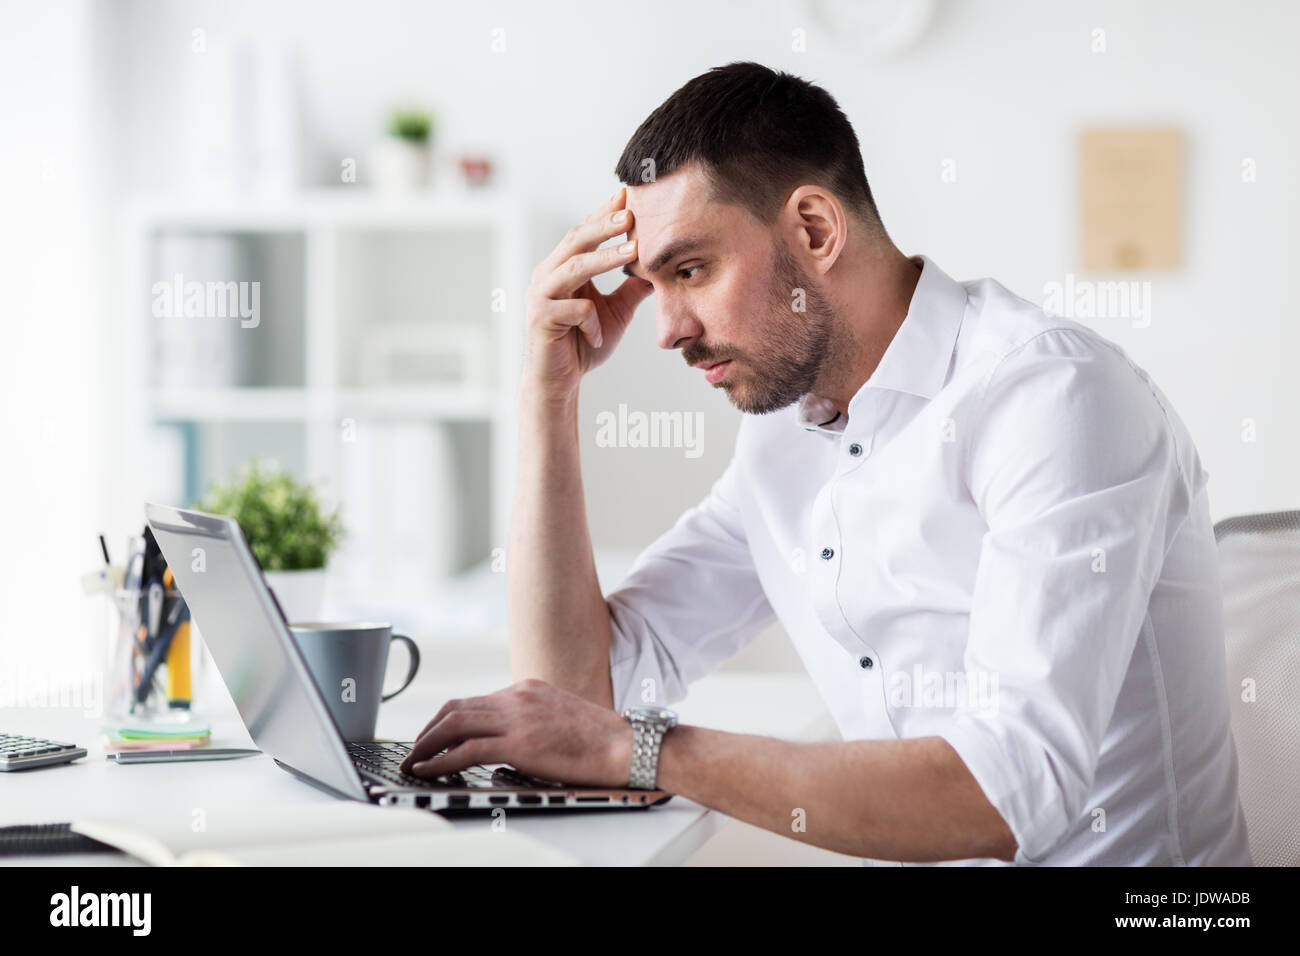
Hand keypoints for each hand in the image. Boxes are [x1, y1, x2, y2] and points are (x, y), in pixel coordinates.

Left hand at [399, 679, 635, 786]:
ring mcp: (518, 717)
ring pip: (454, 724)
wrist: (626, 745)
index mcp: (527, 689)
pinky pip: (467, 750)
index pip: (475, 701)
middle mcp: (518, 697)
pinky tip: (429, 771)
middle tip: (414, 750)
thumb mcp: (558, 719)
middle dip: (428, 730)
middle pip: (456, 707)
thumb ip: (530, 723)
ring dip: (426, 744)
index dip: (447, 720)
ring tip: (413, 762)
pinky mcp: (520, 742)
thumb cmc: (600, 740)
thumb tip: (507, 746)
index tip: (434, 736)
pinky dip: (441, 760)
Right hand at [522, 187, 653, 398]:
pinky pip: (574, 310)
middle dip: (604, 224)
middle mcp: (547, 275)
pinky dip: (591, 320)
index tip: (629, 195)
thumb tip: (659, 268)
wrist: (558, 382)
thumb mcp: (615, 313)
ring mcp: (540, 295)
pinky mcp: (540, 318)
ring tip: (634, 249)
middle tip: (632, 211)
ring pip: (574, 266)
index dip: (605, 214)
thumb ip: (631, 289)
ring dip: (605, 258)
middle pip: (576, 240)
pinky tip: (597, 336)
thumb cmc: (583, 346)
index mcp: (562, 268)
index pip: (585, 233)